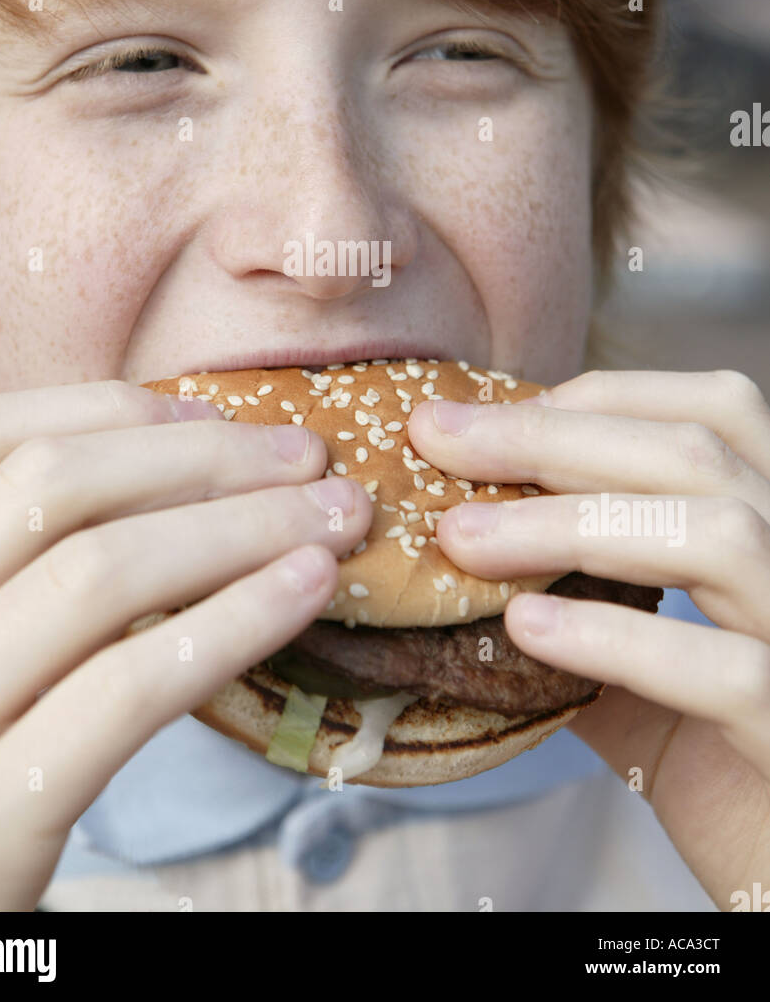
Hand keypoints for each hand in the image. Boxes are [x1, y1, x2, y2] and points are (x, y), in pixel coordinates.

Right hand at [0, 380, 371, 910]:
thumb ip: (27, 554)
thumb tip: (193, 446)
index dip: (111, 409)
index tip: (215, 412)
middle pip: (52, 489)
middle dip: (202, 457)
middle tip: (310, 455)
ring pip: (97, 575)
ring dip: (241, 530)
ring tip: (334, 521)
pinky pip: (128, 691)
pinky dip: (233, 624)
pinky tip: (305, 593)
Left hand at [409, 369, 769, 911]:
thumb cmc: (730, 766)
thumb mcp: (651, 670)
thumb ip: (585, 604)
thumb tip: (463, 545)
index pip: (714, 411)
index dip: (594, 399)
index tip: (475, 418)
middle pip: (699, 453)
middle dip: (552, 437)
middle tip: (434, 439)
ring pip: (718, 533)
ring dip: (570, 523)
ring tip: (461, 537)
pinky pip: (725, 669)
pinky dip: (616, 636)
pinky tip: (526, 626)